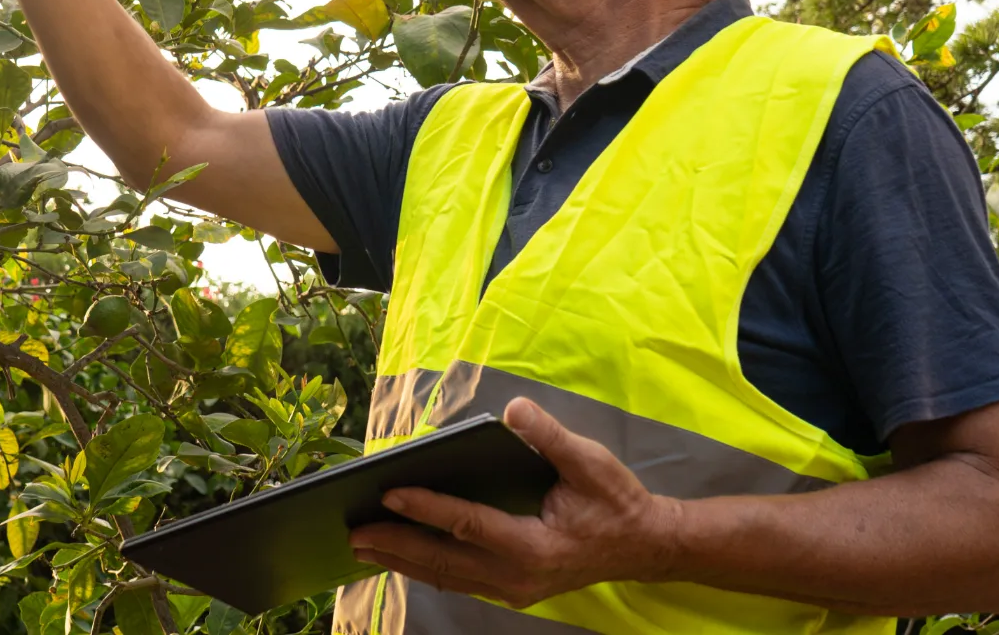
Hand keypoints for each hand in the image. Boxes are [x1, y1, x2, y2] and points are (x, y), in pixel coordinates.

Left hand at [348, 398, 682, 607]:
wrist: (645, 546)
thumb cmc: (616, 501)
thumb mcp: (589, 462)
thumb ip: (549, 436)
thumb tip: (512, 409)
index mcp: (535, 545)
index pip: (468, 525)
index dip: (427, 509)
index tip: (390, 493)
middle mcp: (519, 575)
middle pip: (444, 560)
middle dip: (395, 544)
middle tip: (353, 531)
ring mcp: (513, 588)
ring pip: (446, 576)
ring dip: (402, 561)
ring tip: (361, 546)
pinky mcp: (511, 589)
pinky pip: (458, 579)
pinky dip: (425, 568)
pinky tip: (399, 555)